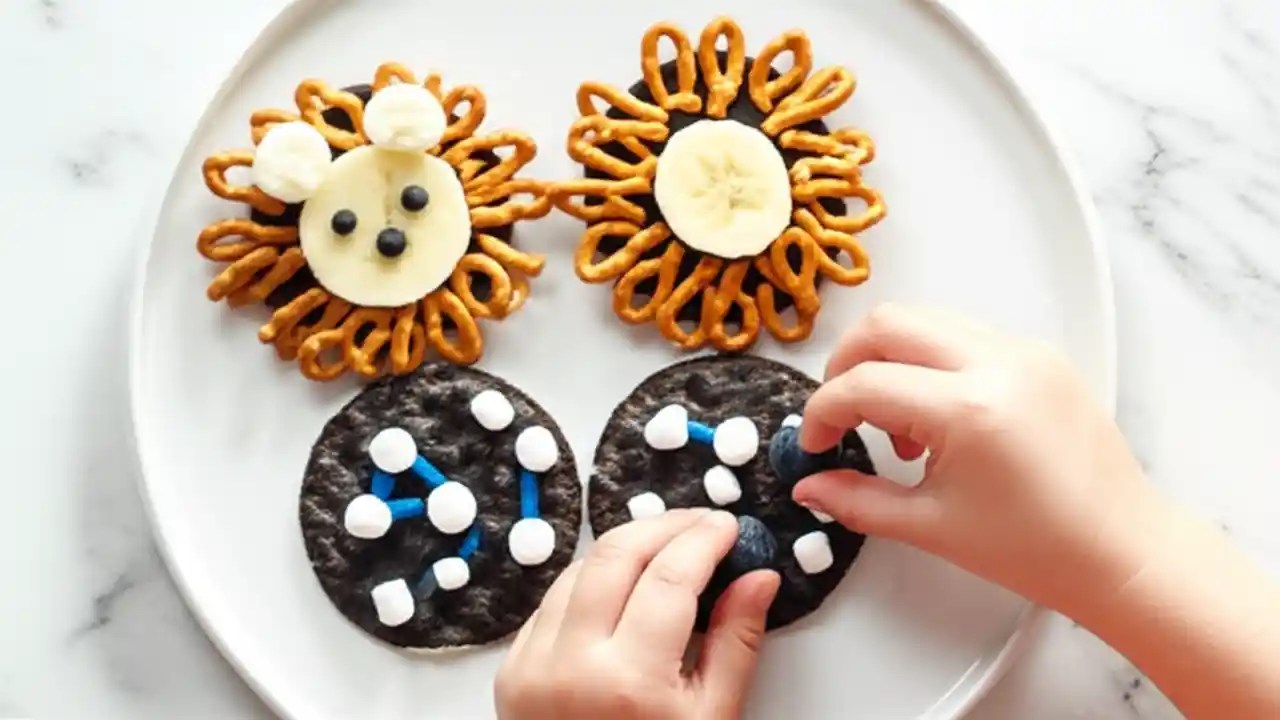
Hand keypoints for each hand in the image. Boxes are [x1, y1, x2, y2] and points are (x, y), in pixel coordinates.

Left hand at [494, 509, 780, 719]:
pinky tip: (623, 585)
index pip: (670, 576)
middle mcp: (571, 667)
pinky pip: (552, 603)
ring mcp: (532, 667)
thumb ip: (736, 641)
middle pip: (617, 555)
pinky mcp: (511, 671)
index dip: (702, 539)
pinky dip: (590, 581)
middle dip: (663, 526)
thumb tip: (758, 575)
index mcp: (630, 683)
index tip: (727, 525)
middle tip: (700, 523)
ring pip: (578, 569)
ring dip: (625, 548)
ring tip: (667, 547)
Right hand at [793, 304, 1162, 614]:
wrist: (1123, 552)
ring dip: (892, 361)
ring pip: (926, 321)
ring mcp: (1026, 353)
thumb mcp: (931, 526)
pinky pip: (966, 336)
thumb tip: (810, 486)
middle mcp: (999, 363)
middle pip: (888, 323)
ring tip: (899, 429)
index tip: (814, 444)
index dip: (821, 413)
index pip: (864, 384)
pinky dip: (933, 364)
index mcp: (971, 409)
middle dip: (847, 364)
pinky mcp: (1042, 357)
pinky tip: (938, 422)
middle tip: (841, 414)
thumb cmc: (1041, 548)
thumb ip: (857, 499)